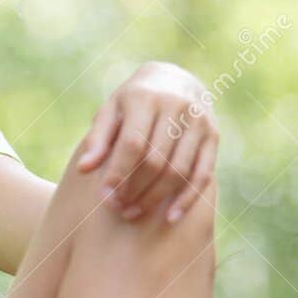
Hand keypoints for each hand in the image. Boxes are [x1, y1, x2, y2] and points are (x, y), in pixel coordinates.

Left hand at [76, 60, 217, 224]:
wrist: (175, 79)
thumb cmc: (133, 102)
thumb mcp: (111, 110)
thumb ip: (97, 139)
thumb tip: (84, 169)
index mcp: (145, 98)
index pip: (133, 143)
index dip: (118, 173)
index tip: (104, 197)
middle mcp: (176, 106)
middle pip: (155, 160)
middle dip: (134, 189)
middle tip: (116, 208)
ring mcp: (198, 121)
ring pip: (178, 171)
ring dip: (154, 198)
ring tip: (132, 213)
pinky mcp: (213, 136)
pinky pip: (202, 174)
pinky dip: (187, 199)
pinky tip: (170, 217)